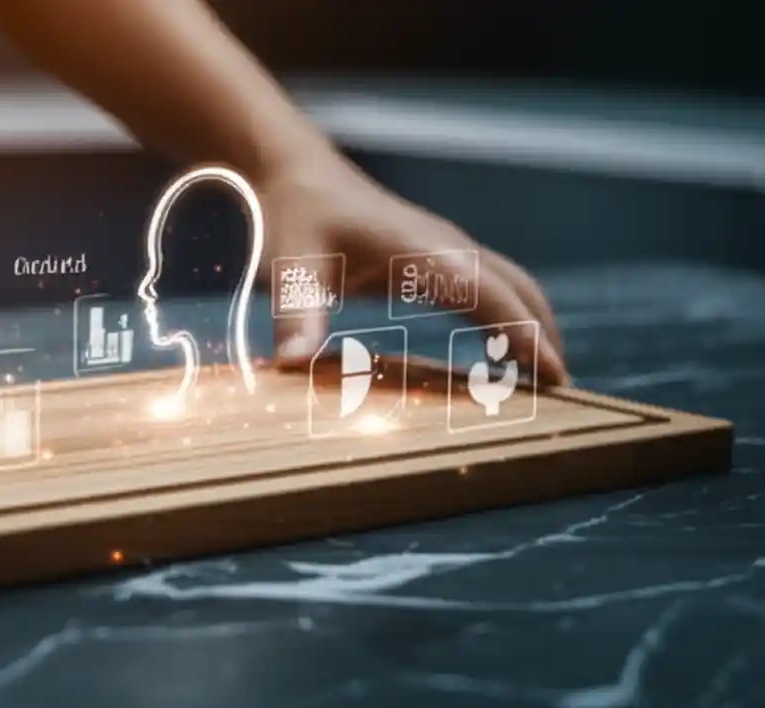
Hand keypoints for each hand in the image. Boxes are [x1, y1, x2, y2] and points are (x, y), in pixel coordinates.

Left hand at [259, 157, 568, 384]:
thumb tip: (294, 362)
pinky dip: (511, 315)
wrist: (299, 176)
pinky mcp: (438, 255)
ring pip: (510, 283)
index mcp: (418, 249)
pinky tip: (507, 352)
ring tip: (547, 379)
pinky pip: (490, 285)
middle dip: (544, 334)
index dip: (521, 333)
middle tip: (562, 389)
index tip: (553, 373)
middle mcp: (444, 245)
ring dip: (534, 323)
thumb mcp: (288, 269)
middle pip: (516, 287)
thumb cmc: (296, 218)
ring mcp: (446, 247)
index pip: (486, 293)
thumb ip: (296, 314)